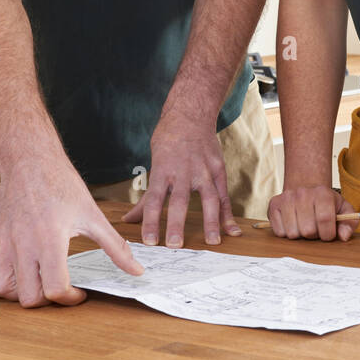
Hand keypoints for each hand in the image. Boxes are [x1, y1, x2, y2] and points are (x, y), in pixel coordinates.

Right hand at [0, 156, 143, 307]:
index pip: (54, 289)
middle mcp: (23, 244)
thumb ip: (115, 246)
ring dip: (18, 294)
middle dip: (46, 300)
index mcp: (50, 239)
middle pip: (29, 297)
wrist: (31, 160)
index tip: (78, 292)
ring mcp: (2, 243)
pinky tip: (10, 277)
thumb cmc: (61, 184)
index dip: (70, 299)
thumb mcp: (92, 215)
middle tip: (58, 287)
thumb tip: (137, 270)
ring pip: (1, 290)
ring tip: (35, 283)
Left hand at [122, 111, 241, 247]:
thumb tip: (128, 220)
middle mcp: (183, 171)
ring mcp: (203, 169)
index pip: (153, 199)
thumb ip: (145, 197)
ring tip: (212, 242)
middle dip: (176, 222)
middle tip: (175, 245)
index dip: (150, 220)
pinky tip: (231, 231)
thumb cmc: (168, 141)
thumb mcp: (154, 165)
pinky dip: (228, 213)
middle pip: (179, 200)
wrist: (190, 114)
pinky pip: (223, 194)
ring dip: (210, 221)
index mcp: (162, 170)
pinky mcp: (218, 168)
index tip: (149, 241)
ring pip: (208, 197)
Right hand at [268, 184, 358, 241]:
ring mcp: (287, 198)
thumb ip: (349, 223)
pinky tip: (292, 223)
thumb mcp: (343, 209)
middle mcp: (303, 193)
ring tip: (303, 225)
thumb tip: (343, 236)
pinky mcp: (274, 205)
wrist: (306, 189)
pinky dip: (286, 233)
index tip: (327, 234)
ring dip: (300, 235)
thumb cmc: (327, 204)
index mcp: (323, 193)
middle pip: (308, 230)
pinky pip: (279, 232)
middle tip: (315, 228)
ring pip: (292, 233)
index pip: (325, 220)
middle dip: (313, 235)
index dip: (327, 234)